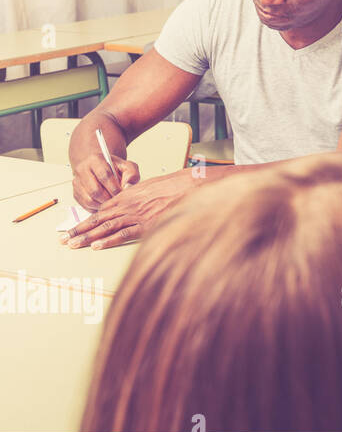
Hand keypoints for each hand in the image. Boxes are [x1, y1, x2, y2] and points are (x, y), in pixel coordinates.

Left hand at [62, 170, 193, 249]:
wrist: (187, 185)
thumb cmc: (171, 186)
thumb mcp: (148, 188)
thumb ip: (134, 198)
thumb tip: (127, 206)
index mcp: (125, 197)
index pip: (100, 212)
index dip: (85, 222)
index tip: (73, 230)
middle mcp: (126, 206)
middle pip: (97, 220)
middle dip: (79, 230)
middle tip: (64, 240)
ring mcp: (135, 215)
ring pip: (105, 227)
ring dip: (87, 236)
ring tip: (73, 244)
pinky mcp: (146, 224)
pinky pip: (123, 233)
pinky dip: (109, 240)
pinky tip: (97, 246)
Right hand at [72, 152, 140, 210]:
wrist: (103, 170)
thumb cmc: (116, 169)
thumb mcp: (128, 167)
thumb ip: (132, 174)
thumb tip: (127, 186)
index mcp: (95, 160)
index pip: (104, 176)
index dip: (115, 188)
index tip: (122, 194)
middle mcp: (82, 169)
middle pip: (95, 190)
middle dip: (109, 198)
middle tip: (117, 201)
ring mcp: (76, 182)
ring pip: (89, 199)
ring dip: (103, 205)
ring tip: (112, 203)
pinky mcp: (75, 193)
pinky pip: (85, 205)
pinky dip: (96, 208)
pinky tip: (104, 204)